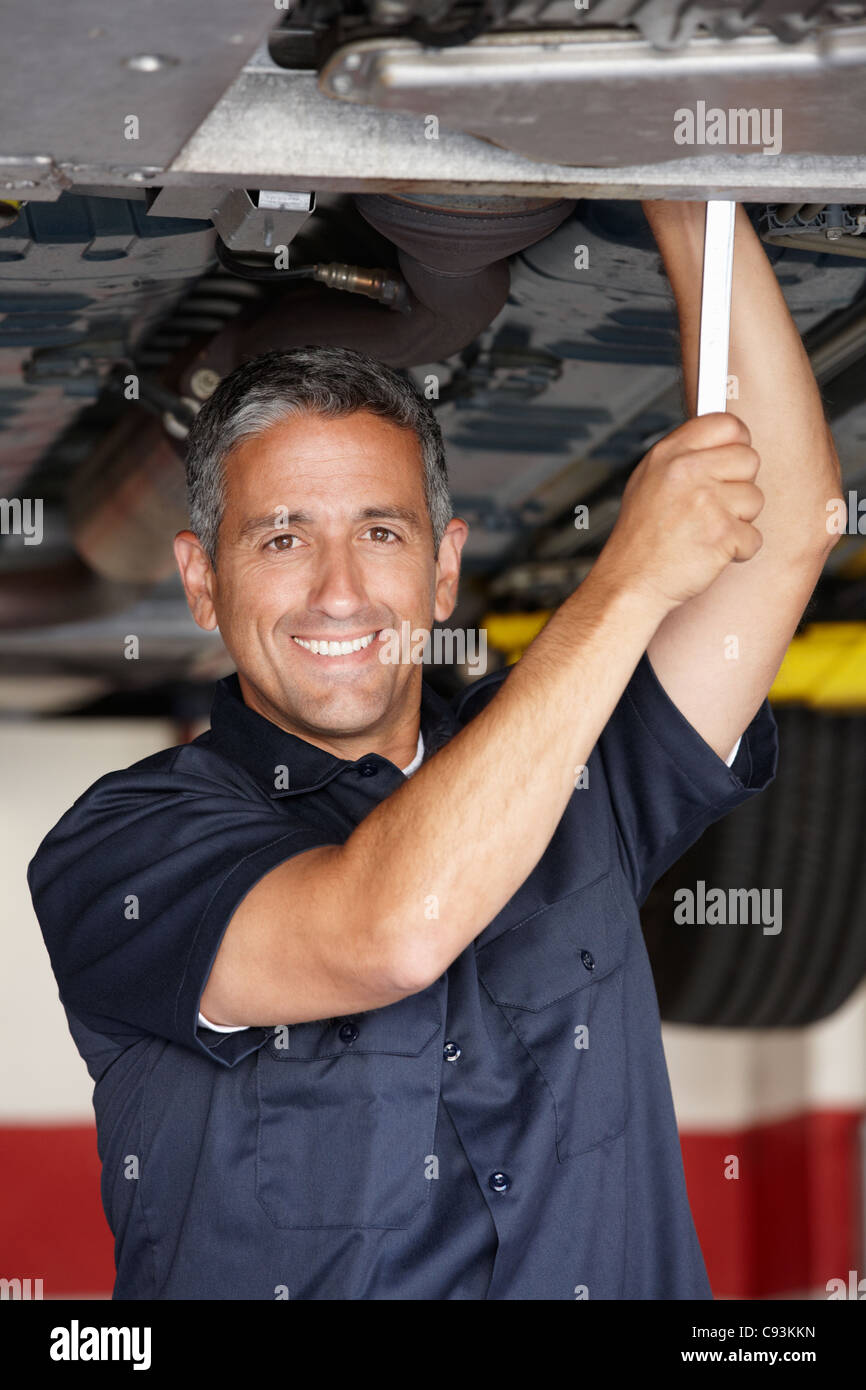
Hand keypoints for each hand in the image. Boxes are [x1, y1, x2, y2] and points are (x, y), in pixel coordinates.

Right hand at [595, 413, 763, 612]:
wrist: (629, 583)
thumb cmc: (640, 539)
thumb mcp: (648, 481)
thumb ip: (684, 456)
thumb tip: (722, 438)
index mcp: (668, 454)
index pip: (725, 423)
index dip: (736, 442)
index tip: (731, 459)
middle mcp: (687, 472)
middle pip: (749, 458)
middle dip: (739, 486)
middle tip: (713, 507)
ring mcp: (706, 502)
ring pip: (755, 498)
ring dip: (738, 521)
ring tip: (706, 532)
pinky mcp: (721, 534)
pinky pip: (753, 536)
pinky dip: (737, 551)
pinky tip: (710, 552)